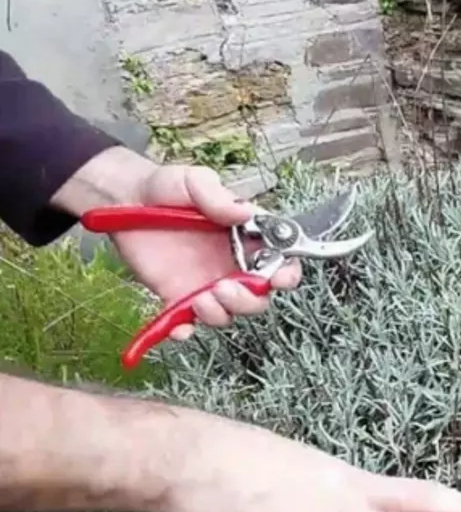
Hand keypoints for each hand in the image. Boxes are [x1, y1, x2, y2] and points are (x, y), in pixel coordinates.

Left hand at [111, 164, 301, 339]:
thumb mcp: (193, 181)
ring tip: (200, 299)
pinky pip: (188, 323)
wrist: (122, 200)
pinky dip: (185, 330)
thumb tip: (244, 212)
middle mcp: (232, 265)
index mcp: (247, 237)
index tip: (279, 279)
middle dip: (248, 300)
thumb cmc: (164, 187)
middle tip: (224, 288)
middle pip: (259, 297)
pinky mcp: (178, 297)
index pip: (281, 261)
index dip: (287, 274)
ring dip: (221, 313)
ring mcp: (206, 283)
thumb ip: (218, 196)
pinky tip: (178, 325)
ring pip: (229, 313)